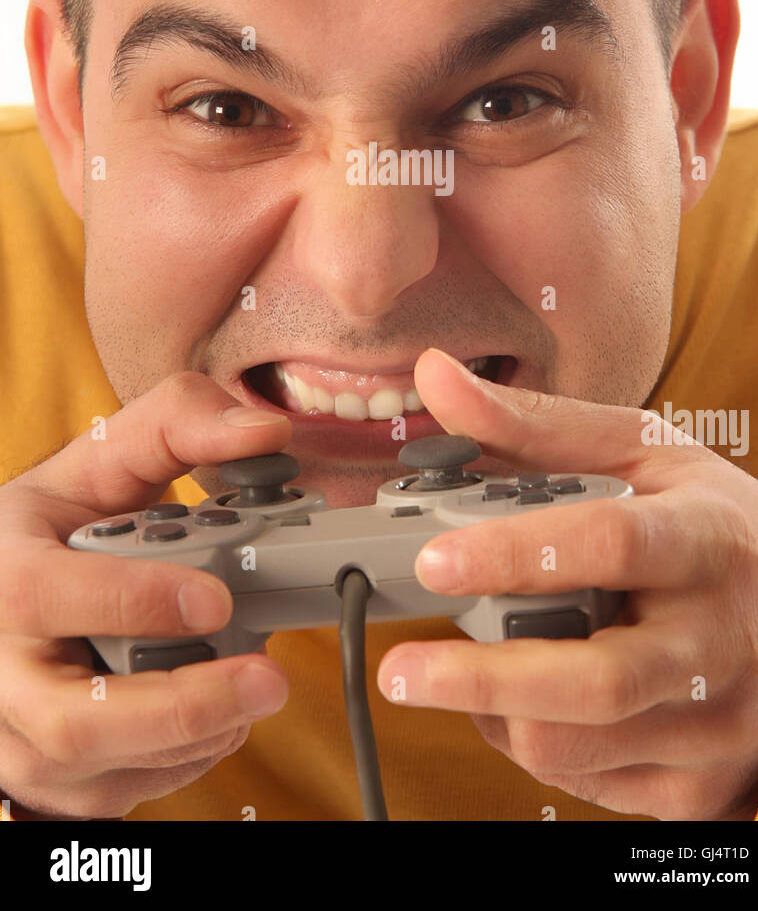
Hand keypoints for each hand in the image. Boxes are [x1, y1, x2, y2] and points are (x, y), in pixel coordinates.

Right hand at [0, 372, 291, 818]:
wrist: (8, 587)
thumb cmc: (57, 525)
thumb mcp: (103, 458)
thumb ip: (181, 424)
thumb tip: (262, 432)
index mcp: (2, 572)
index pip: (45, 597)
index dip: (133, 602)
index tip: (215, 599)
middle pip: (71, 721)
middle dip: (181, 707)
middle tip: (268, 677)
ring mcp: (14, 732)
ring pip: (96, 771)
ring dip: (193, 738)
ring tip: (254, 689)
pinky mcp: (44, 777)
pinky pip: (114, 795)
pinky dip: (179, 763)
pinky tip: (219, 718)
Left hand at [376, 348, 757, 820]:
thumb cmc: (722, 530)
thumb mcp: (646, 456)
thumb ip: (535, 425)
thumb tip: (436, 378)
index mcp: (708, 537)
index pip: (610, 544)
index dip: (515, 553)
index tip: (435, 559)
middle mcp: (722, 639)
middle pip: (595, 680)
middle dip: (482, 680)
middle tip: (401, 669)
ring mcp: (719, 724)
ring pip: (578, 745)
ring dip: (496, 713)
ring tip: (467, 672)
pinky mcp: (705, 787)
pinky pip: (589, 784)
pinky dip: (536, 743)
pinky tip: (530, 702)